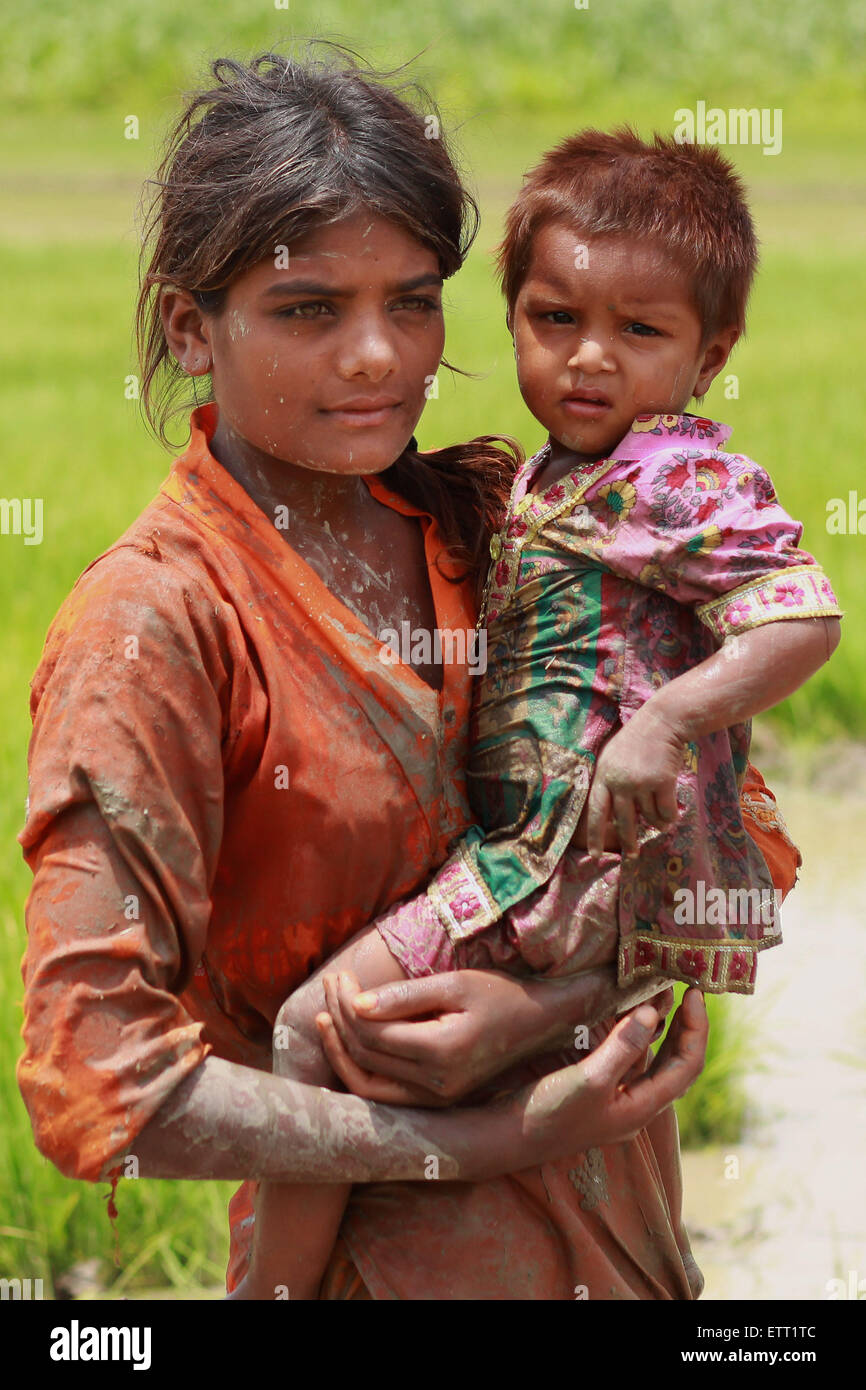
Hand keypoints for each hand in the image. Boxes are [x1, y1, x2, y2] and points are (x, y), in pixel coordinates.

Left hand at [315, 967, 545, 1106]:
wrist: (538, 1023)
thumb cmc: (498, 994)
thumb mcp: (455, 984)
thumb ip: (405, 996)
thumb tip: (356, 1004)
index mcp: (443, 1051)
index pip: (373, 1032)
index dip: (347, 1003)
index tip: (342, 975)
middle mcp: (437, 1085)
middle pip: (365, 1055)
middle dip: (339, 1017)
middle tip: (332, 983)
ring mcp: (436, 1099)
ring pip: (367, 1083)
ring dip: (340, 1048)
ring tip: (325, 1016)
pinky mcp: (434, 1102)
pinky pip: (383, 1095)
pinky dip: (358, 1072)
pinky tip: (345, 1045)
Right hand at [518, 988, 707, 1161]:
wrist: (507, 1138)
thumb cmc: (548, 1113)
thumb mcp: (589, 1079)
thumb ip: (623, 1047)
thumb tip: (652, 1012)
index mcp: (642, 1108)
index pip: (687, 1065)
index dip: (697, 1029)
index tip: (694, 992)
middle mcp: (636, 1107)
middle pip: (677, 1065)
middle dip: (688, 1028)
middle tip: (689, 990)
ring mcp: (618, 1101)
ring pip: (655, 1064)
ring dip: (666, 1031)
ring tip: (667, 997)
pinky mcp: (599, 1093)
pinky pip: (632, 1062)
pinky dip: (639, 1037)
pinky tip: (631, 1018)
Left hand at [587, 705, 684, 857]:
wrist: (662, 723)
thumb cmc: (636, 742)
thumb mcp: (611, 759)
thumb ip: (607, 783)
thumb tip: (607, 816)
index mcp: (603, 776)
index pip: (596, 812)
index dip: (594, 835)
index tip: (594, 855)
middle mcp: (619, 781)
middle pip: (623, 822)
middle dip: (628, 842)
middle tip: (632, 855)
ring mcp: (640, 782)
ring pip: (648, 817)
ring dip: (655, 823)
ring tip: (661, 823)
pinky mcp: (661, 782)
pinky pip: (665, 812)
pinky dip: (669, 817)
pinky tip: (671, 817)